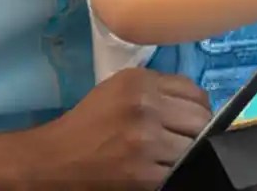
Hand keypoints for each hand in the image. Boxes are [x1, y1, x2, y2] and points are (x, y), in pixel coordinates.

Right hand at [30, 68, 211, 188]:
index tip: (189, 118)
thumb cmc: (88, 123)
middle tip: (182, 139)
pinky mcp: (145, 174)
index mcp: (139, 81)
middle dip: (196, 131)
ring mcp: (147, 142)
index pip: (195, 92)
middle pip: (201, 120)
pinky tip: (158, 168)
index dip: (197, 107)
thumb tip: (197, 104)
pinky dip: (173, 172)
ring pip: (195, 148)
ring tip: (168, 155)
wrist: (55, 159)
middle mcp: (146, 107)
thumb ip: (155, 90)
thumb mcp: (118, 90)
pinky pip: (180, 171)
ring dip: (186, 154)